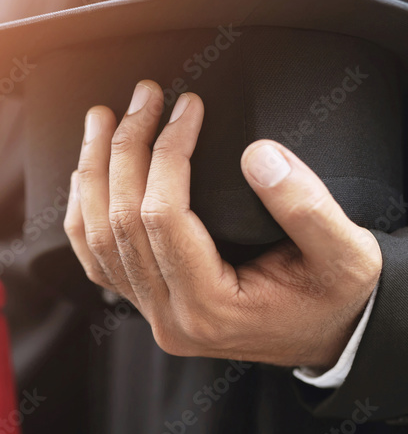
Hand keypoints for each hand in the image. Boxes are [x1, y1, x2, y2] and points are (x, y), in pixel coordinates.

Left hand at [63, 81, 381, 370]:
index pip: (163, 218)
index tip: (187, 107)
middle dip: (125, 151)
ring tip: (101, 121)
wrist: (334, 335)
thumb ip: (306, 206)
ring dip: (94, 174)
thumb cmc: (337, 296)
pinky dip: (87, 213)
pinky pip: (98, 260)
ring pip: (98, 241)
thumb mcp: (345, 253)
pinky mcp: (149, 304)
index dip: (168, 153)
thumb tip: (257, 155)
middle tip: (142, 98)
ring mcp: (154, 314)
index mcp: (212, 307)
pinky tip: (88, 174)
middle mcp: (171, 318)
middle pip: (121, 224)